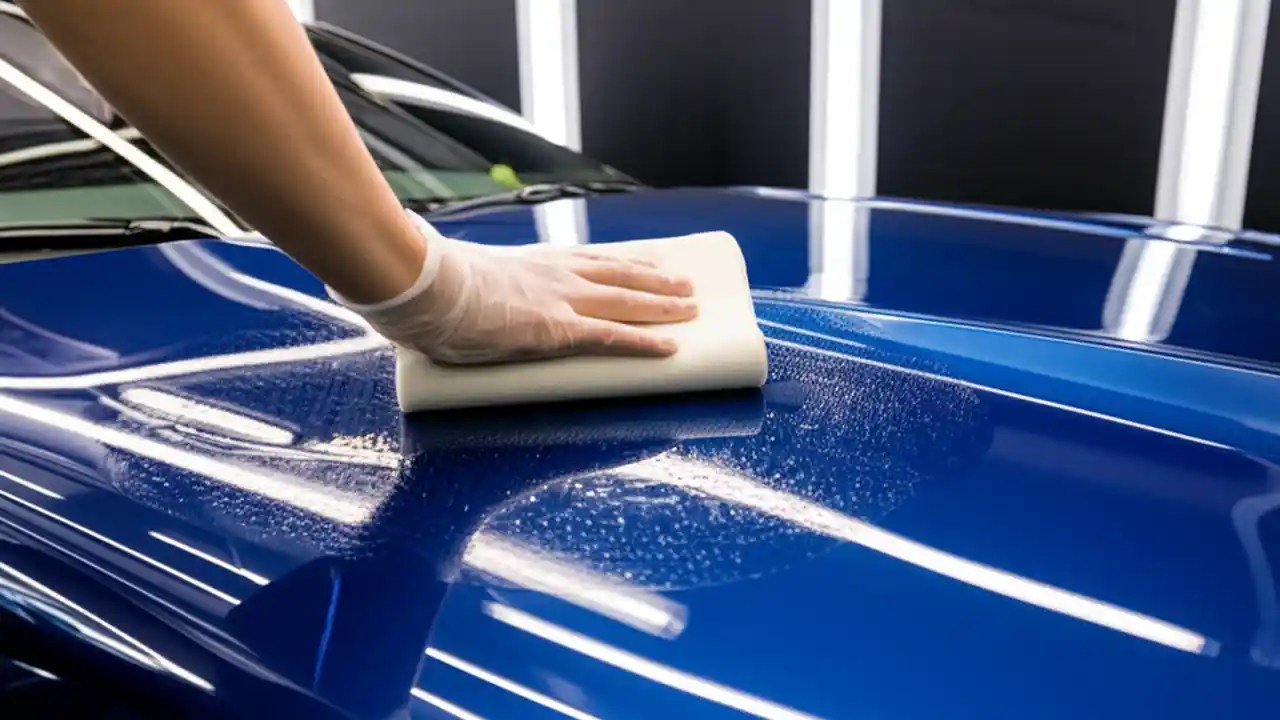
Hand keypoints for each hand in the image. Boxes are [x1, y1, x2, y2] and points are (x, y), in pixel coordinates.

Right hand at [335, 225, 697, 364]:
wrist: (426, 286)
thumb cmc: (434, 284)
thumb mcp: (466, 278)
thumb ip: (477, 286)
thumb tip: (462, 296)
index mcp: (535, 261)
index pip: (592, 260)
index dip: (625, 264)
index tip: (647, 265)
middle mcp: (557, 275)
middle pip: (620, 275)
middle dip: (657, 282)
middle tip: (686, 286)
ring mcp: (561, 301)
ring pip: (627, 300)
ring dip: (664, 306)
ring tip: (692, 310)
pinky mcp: (559, 331)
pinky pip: (614, 337)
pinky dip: (646, 342)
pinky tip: (670, 348)